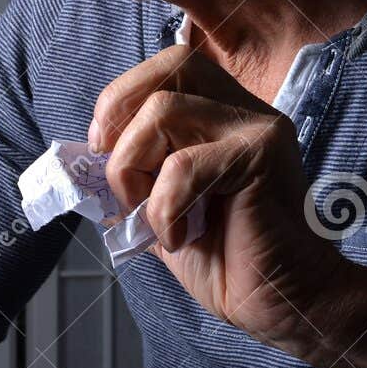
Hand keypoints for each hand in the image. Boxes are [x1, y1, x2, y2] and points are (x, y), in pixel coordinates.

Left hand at [90, 46, 354, 361]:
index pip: (168, 67)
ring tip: (153, 215)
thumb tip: (82, 164)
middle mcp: (245, 109)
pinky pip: (183, 165)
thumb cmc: (230, 262)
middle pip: (171, 64)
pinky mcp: (262, 156)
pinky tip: (181, 237)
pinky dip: (164, 207)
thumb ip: (132, 180)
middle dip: (120, 111)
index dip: (122, 98)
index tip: (103, 151)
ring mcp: (258, 128)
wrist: (284, 303)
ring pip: (164, 109)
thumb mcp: (160, 212)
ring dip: (134, 167)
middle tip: (117, 172)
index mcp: (223, 113)